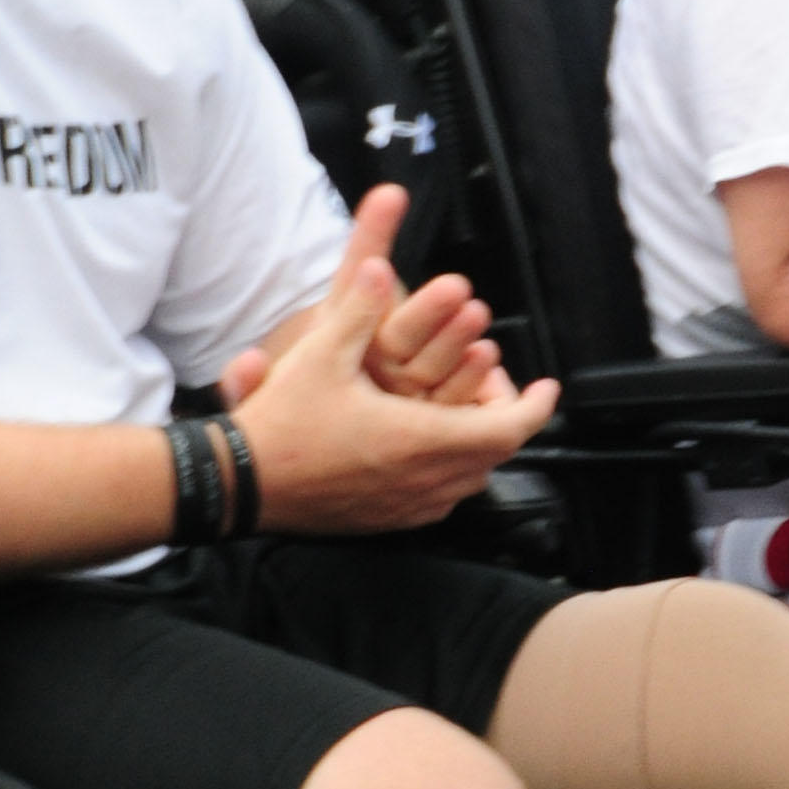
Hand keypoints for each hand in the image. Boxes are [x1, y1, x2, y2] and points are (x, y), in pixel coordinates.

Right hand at [222, 186, 551, 530]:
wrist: (242, 482)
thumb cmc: (283, 422)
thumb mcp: (319, 356)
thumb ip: (357, 311)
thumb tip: (380, 267)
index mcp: (423, 438)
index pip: (510, 426)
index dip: (535, 405)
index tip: (546, 386)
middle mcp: (428, 479)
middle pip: (497, 453)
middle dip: (507, 420)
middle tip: (501, 393)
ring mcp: (411, 506)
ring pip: (472, 478)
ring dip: (479, 448)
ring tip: (468, 419)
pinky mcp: (391, 522)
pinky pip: (443, 498)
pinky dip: (451, 474)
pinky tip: (427, 455)